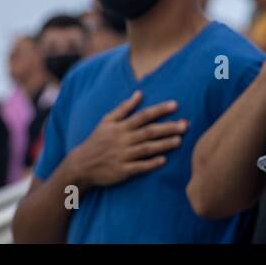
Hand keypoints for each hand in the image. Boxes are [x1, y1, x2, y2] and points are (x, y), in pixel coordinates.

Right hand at [66, 90, 186, 188]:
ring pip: (146, 149)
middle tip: (185, 125)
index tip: (175, 105)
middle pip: (148, 132)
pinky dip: (151, 164)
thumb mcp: (106, 121)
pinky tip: (164, 160)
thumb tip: (139, 92)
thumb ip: (124, 108)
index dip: (159, 110)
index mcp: (120, 127)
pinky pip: (138, 167)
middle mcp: (122, 140)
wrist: (80, 166)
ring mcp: (122, 156)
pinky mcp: (121, 171)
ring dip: (163, 145)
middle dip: (168, 128)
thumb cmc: (97, 141)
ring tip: (179, 141)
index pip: (143, 115)